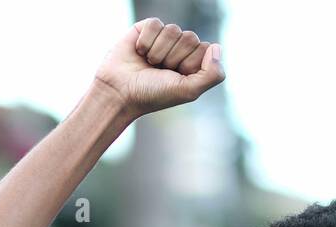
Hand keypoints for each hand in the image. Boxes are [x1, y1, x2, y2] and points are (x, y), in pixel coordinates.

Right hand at [93, 18, 224, 117]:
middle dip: (173, 58)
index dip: (189, 63)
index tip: (175, 77)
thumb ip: (212, 74)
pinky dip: (146, 41)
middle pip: (190, 38)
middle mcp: (180, 49)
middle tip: (159, 71)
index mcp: (193, 63)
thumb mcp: (188, 91)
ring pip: (173, 30)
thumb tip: (216, 46)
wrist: (119, 92)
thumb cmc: (152, 94)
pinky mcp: (146, 29)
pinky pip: (155, 24)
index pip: (205, 49)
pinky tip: (138, 52)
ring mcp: (163, 38)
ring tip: (148, 63)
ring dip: (158, 51)